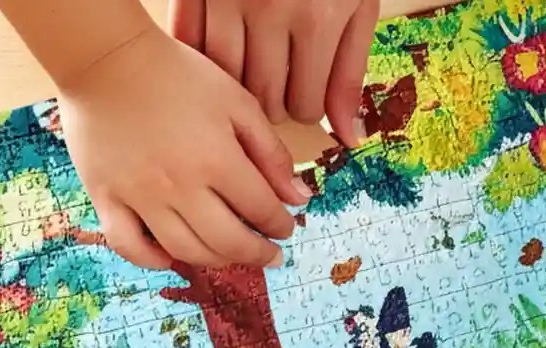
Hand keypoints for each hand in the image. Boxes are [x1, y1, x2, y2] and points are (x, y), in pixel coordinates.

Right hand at [60, 25, 309, 269]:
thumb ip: (270, 152)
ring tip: (229, 254)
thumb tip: (299, 198)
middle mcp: (180, 186)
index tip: (285, 228)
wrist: (107, 59)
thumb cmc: (176, 74)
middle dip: (256, 253)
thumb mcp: (237, 102)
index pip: (261, 210)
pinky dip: (151, 260)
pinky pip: (128, 246)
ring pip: (184, 250)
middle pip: (227, 241)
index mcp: (218, 159)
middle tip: (268, 254)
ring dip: (215, 260)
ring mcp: (140, 197)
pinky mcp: (107, 198)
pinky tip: (169, 257)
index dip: (279, 225)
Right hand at [170, 0, 378, 146]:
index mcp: (318, 19)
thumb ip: (350, 72)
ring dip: (234, 86)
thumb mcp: (356, 6)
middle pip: (261, 98)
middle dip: (271, 104)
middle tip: (276, 87)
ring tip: (249, 72)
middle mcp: (271, 11)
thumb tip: (350, 136)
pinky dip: (198, 58)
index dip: (305, 109)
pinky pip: (188, 43)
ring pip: (222, 78)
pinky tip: (211, 58)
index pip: (305, 104)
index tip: (303, 96)